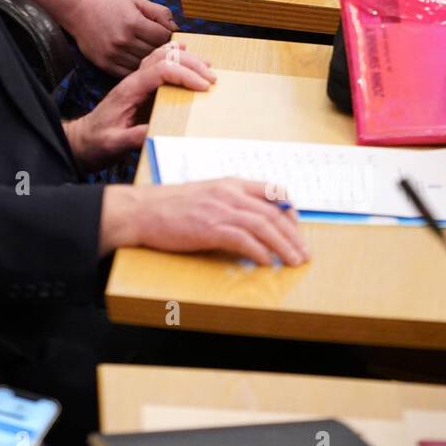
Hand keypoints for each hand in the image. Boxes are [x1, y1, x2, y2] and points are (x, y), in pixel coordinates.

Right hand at [66, 0, 176, 75]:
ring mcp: (113, 54)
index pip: (164, 37)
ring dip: (150, 62)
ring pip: (144, 65)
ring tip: (151, 56)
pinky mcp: (105, 64)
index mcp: (133, 23)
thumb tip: (177, 29)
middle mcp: (123, 40)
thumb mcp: (137, 2)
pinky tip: (139, 63)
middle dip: (163, 51)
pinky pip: (129, 73)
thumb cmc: (111, 6)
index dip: (170, 38)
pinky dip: (137, 70)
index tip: (168, 37)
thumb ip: (160, 12)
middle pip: (155, 53)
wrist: (79, 11)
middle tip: (165, 49)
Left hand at [66, 41, 216, 168]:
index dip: (184, 74)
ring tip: (207, 66)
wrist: (82, 140)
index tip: (203, 87)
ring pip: (162, 57)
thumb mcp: (112, 144)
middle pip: (164, 58)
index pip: (160, 70)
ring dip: (185, 58)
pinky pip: (159, 65)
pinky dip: (175, 59)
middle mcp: (133, 81)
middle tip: (212, 77)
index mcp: (129, 90)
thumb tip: (157, 133)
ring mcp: (136, 82)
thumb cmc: (96, 142)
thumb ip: (132, 138)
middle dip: (191, 64)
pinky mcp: (140, 88)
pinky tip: (186, 57)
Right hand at [101, 177, 309, 266]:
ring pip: (264, 227)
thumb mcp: (205, 194)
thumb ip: (228, 201)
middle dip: (294, 235)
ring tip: (294, 261)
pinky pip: (244, 240)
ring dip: (284, 246)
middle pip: (273, 212)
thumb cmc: (169, 206)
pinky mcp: (210, 228)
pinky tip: (266, 263)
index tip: (298, 227)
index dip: (291, 210)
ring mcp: (220, 210)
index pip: (273, 191)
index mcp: (230, 183)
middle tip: (303, 253)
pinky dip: (259, 252)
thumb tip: (249, 220)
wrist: (141, 210)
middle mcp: (229, 193)